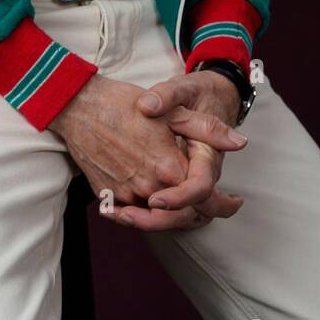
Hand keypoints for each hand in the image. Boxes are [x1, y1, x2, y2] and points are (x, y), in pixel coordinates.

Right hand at [48, 73, 245, 225]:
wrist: (78, 105)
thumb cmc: (124, 103)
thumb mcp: (172, 110)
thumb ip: (208, 129)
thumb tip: (240, 143)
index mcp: (167, 167)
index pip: (202, 199)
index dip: (220, 204)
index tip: (232, 202)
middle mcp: (147, 186)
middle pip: (182, 215)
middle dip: (200, 214)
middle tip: (216, 207)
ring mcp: (125, 193)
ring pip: (157, 217)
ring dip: (175, 213)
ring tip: (189, 204)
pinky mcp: (108, 194)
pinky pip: (134, 211)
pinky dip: (149, 209)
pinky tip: (158, 198)